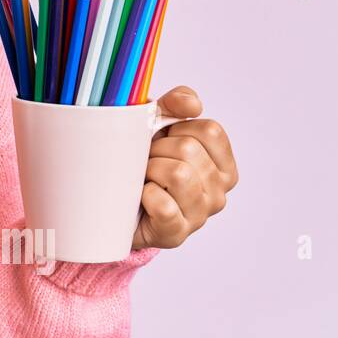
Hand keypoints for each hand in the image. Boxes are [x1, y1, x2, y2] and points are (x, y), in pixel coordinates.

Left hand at [132, 85, 237, 249]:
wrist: (113, 201)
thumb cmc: (141, 161)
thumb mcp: (157, 125)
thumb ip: (176, 104)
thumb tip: (193, 104)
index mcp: (223, 164)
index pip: (210, 130)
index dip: (177, 128)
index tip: (163, 139)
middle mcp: (219, 192)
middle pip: (189, 150)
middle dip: (157, 150)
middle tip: (146, 162)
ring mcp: (200, 215)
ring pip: (178, 174)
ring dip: (150, 170)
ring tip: (144, 178)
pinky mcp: (176, 233)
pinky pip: (163, 204)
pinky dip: (145, 195)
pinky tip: (141, 198)